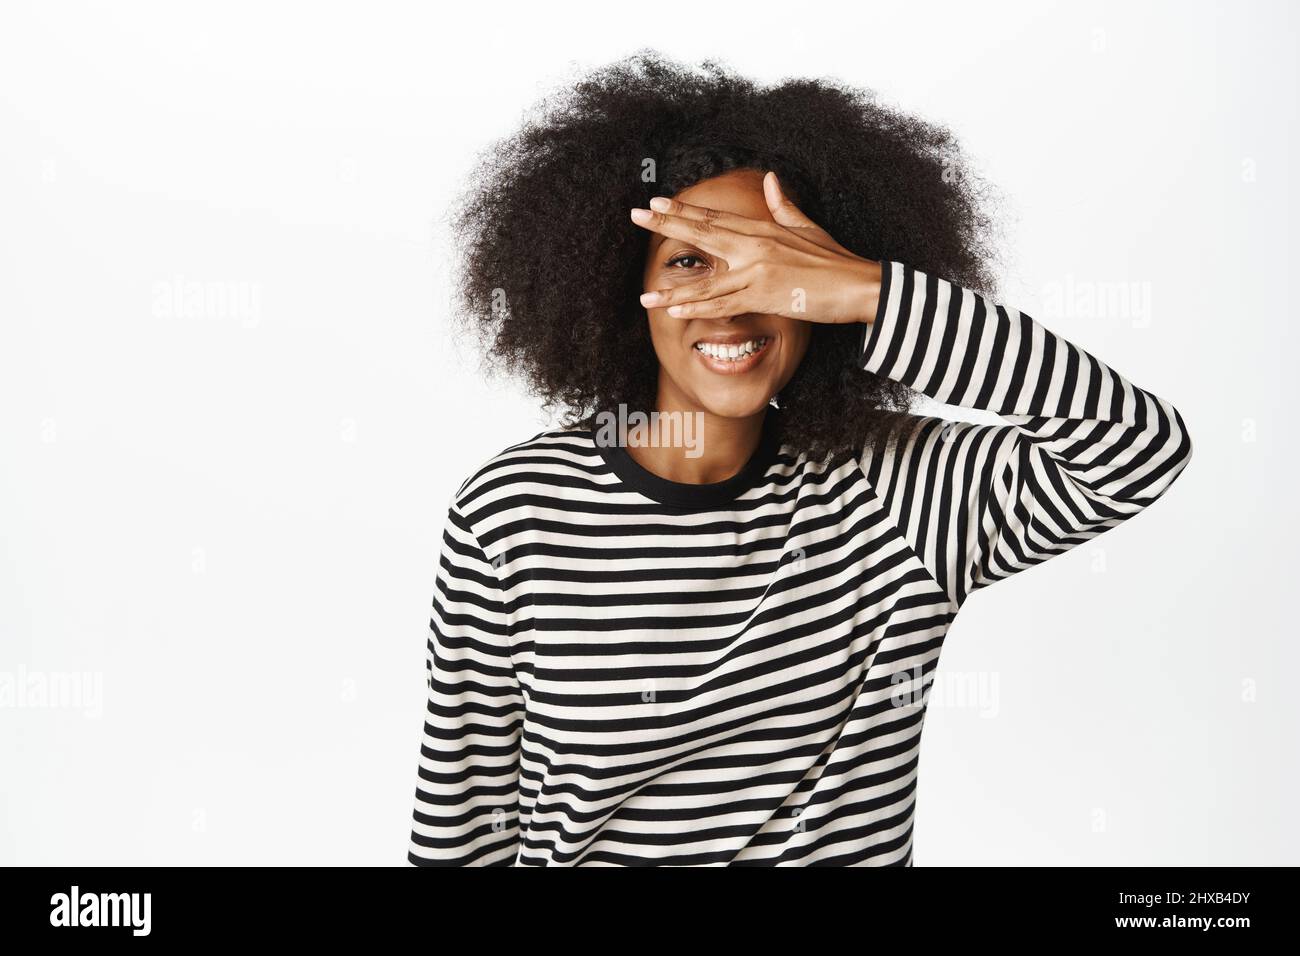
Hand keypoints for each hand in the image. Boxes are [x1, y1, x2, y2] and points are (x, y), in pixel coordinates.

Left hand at [630, 171, 881, 324]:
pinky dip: (700, 308)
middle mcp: (756, 245)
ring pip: (708, 281)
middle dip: (667, 224)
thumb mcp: (808, 227)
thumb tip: (770, 179)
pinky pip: (725, 304)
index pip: (715, 217)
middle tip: (635, 215)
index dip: (684, 210)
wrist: (859, 285)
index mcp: (763, 228)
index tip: (656, 202)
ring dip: (674, 290)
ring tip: (645, 296)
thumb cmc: (835, 260)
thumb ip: (784, 205)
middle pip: (703, 233)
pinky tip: (677, 312)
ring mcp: (758, 271)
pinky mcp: (765, 296)